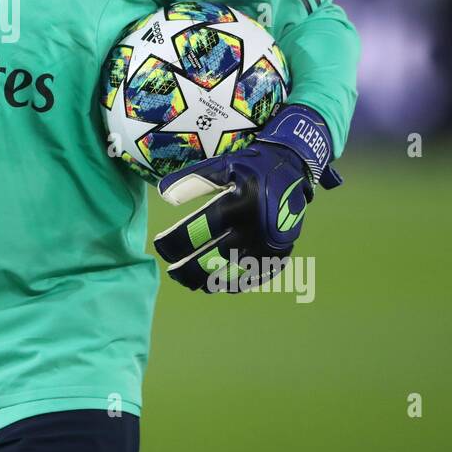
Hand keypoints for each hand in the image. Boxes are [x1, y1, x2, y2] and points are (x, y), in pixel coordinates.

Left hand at [153, 105, 341, 291]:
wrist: (292, 168)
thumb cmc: (250, 167)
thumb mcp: (222, 166)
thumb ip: (193, 180)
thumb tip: (163, 196)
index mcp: (238, 204)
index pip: (198, 231)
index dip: (175, 242)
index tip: (159, 246)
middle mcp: (255, 227)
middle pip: (215, 259)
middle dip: (189, 270)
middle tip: (172, 273)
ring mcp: (270, 243)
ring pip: (235, 274)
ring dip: (212, 281)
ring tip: (192, 284)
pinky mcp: (281, 252)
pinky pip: (257, 275)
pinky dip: (238, 283)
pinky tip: (221, 285)